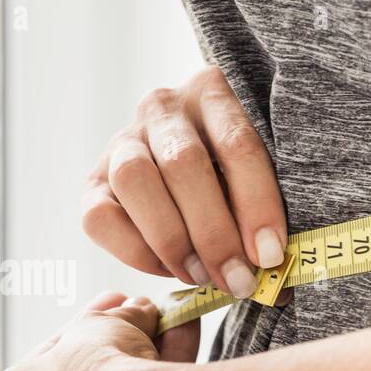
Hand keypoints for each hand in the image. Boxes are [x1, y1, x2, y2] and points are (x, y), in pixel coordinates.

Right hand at [82, 65, 286, 296]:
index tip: (269, 255)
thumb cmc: (234, 181)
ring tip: (201, 277)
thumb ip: (264, 213)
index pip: (236, 143)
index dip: (255, 202)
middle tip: (236, 279)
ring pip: (135, 180)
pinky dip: (136, 251)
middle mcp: (162, 108)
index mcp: (212, 91)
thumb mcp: (256, 178)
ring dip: (171, 240)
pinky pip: (101, 217)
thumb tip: (278, 280)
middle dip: (213, 232)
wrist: (183, 175)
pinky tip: (168, 268)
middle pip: (182, 162)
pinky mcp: (93, 181)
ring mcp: (122, 141)